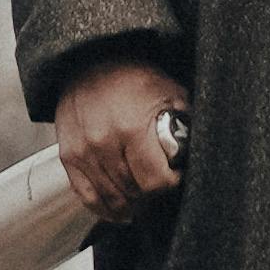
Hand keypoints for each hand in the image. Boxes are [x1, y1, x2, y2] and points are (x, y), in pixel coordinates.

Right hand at [53, 56, 185, 227]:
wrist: (91, 59)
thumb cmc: (135, 77)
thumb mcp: (170, 92)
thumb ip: (186, 124)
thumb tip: (202, 151)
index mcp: (131, 127)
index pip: (156, 181)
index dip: (170, 182)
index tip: (175, 176)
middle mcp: (103, 142)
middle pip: (134, 193)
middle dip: (151, 193)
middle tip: (159, 184)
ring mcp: (82, 150)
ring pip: (112, 198)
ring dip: (131, 204)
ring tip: (143, 198)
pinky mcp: (68, 156)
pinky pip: (87, 196)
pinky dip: (104, 208)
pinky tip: (119, 209)